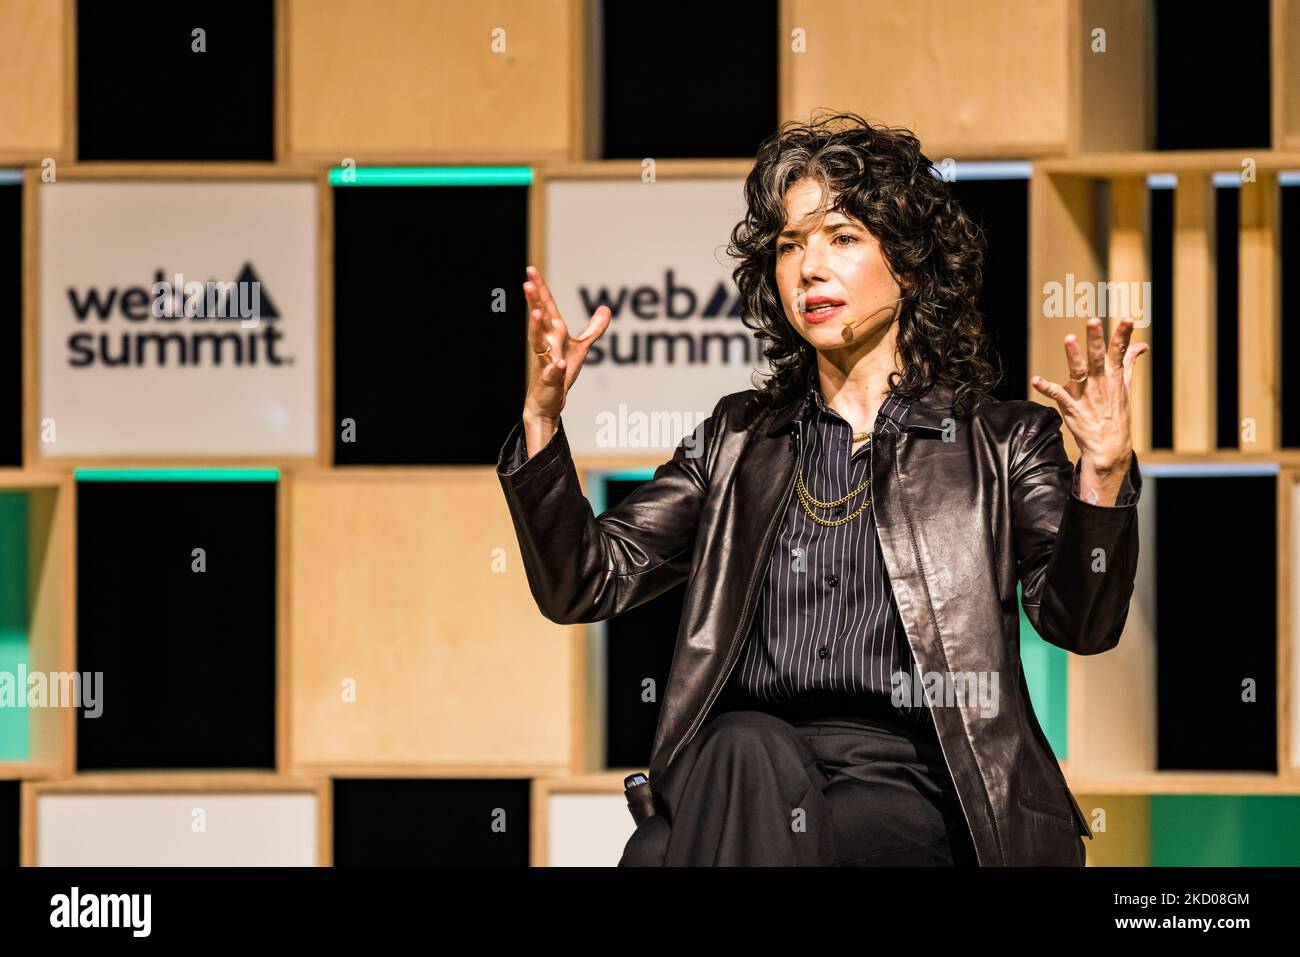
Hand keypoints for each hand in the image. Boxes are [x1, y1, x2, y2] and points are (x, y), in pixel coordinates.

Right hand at [523, 264, 609, 421]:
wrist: (547, 400)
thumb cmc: (560, 372)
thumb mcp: (581, 348)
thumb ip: (593, 328)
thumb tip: (606, 308)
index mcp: (553, 333)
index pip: (546, 307)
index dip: (539, 288)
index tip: (531, 270)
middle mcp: (546, 344)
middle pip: (539, 319)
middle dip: (533, 300)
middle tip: (527, 283)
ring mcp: (546, 361)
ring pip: (538, 342)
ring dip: (536, 327)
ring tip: (536, 313)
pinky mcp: (550, 380)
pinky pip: (553, 372)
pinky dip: (556, 368)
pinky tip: (559, 363)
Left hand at [1030, 317, 1148, 501]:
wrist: (1109, 445)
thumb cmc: (1116, 412)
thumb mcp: (1126, 386)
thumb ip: (1129, 363)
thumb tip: (1141, 345)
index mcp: (1114, 376)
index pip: (1120, 351)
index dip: (1123, 334)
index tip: (1129, 319)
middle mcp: (1100, 382)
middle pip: (1097, 356)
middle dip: (1095, 339)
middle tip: (1093, 321)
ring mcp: (1085, 394)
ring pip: (1078, 371)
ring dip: (1073, 356)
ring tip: (1068, 339)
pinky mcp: (1070, 406)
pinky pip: (1057, 394)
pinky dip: (1045, 387)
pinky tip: (1035, 379)